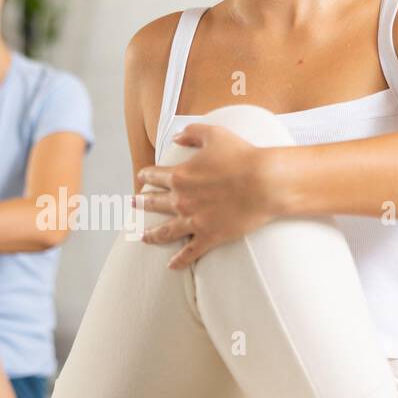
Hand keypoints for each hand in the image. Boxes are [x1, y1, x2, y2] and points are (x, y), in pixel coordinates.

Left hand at [133, 124, 276, 268]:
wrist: (265, 182)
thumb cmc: (243, 156)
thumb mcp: (215, 134)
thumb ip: (192, 133)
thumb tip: (176, 137)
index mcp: (179, 175)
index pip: (154, 176)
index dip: (145, 176)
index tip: (141, 178)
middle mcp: (181, 200)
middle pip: (154, 203)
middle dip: (141, 203)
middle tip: (133, 204)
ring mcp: (194, 221)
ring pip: (165, 231)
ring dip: (151, 235)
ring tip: (142, 237)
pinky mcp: (209, 237)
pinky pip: (189, 253)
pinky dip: (179, 260)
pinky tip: (171, 265)